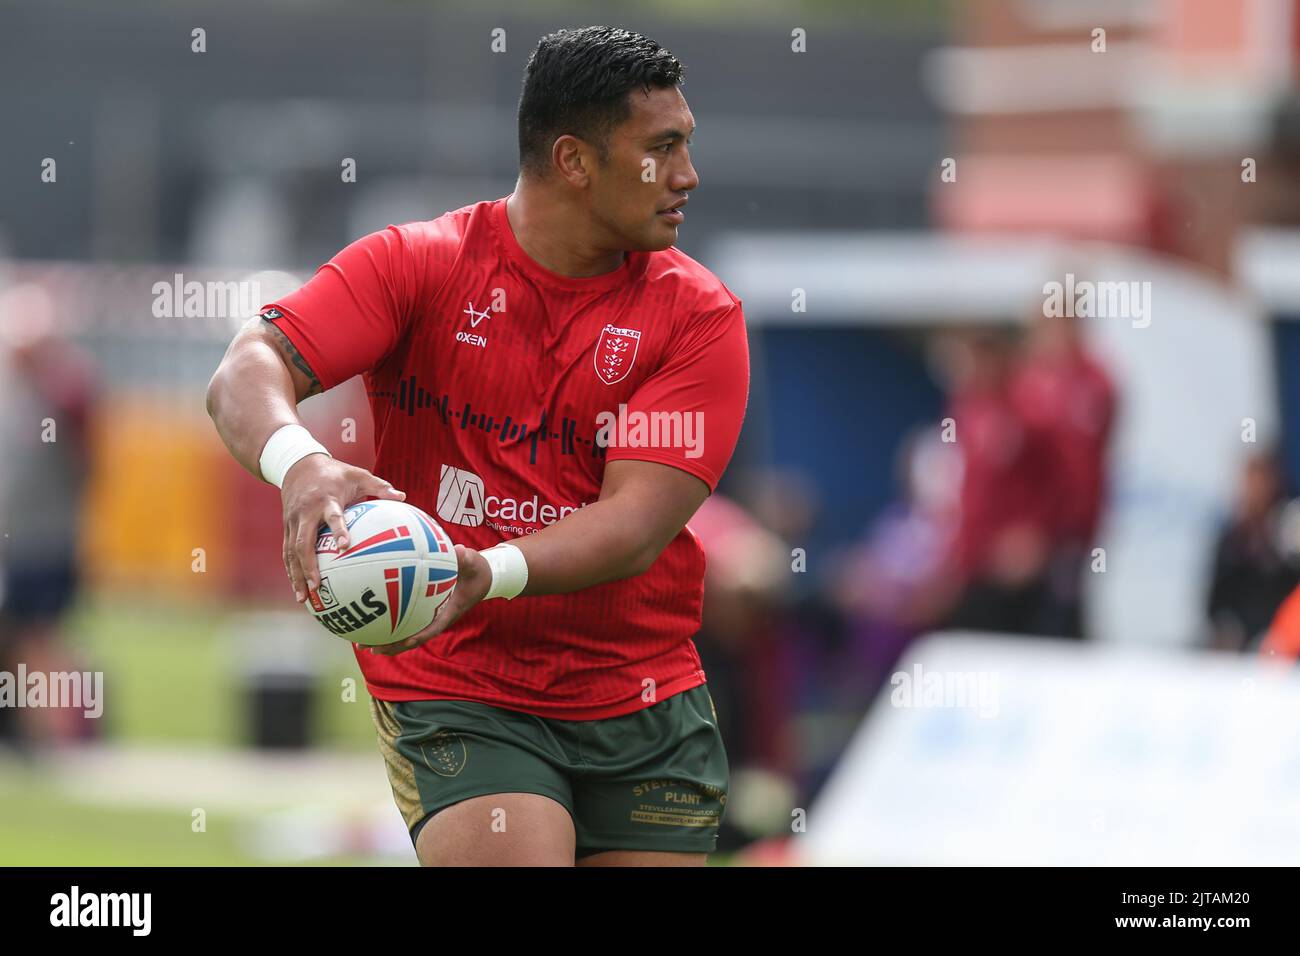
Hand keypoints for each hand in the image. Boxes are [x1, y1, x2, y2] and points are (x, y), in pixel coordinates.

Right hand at [281, 454, 405, 601]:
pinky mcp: (287, 528)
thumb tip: (403, 496)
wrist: (298, 465)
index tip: (345, 546)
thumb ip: (379, 486)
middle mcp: (305, 513)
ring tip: (304, 598)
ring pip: (291, 551)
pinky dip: (291, 571)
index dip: (338, 530)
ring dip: (296, 575)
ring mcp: (293, 522)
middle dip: (308, 565)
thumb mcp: (358, 475)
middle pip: (303, 542)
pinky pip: (287, 552)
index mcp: (325, 500)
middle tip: (318, 585)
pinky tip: (299, 590)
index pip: (332, 517)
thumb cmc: (335, 473)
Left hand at [370, 544, 491, 655]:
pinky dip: (387, 624)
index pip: (434, 628)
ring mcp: (429, 617)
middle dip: (391, 645)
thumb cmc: (477, 571)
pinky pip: (403, 622)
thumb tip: (457, 550)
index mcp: (449, 611)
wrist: (482, 576)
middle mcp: (437, 618)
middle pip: (412, 639)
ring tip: (361, 643)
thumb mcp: (474, 562)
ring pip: (405, 634)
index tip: (407, 641)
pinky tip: (370, 620)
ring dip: (384, 641)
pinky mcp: (423, 612)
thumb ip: (465, 558)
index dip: (421, 636)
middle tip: (370, 648)